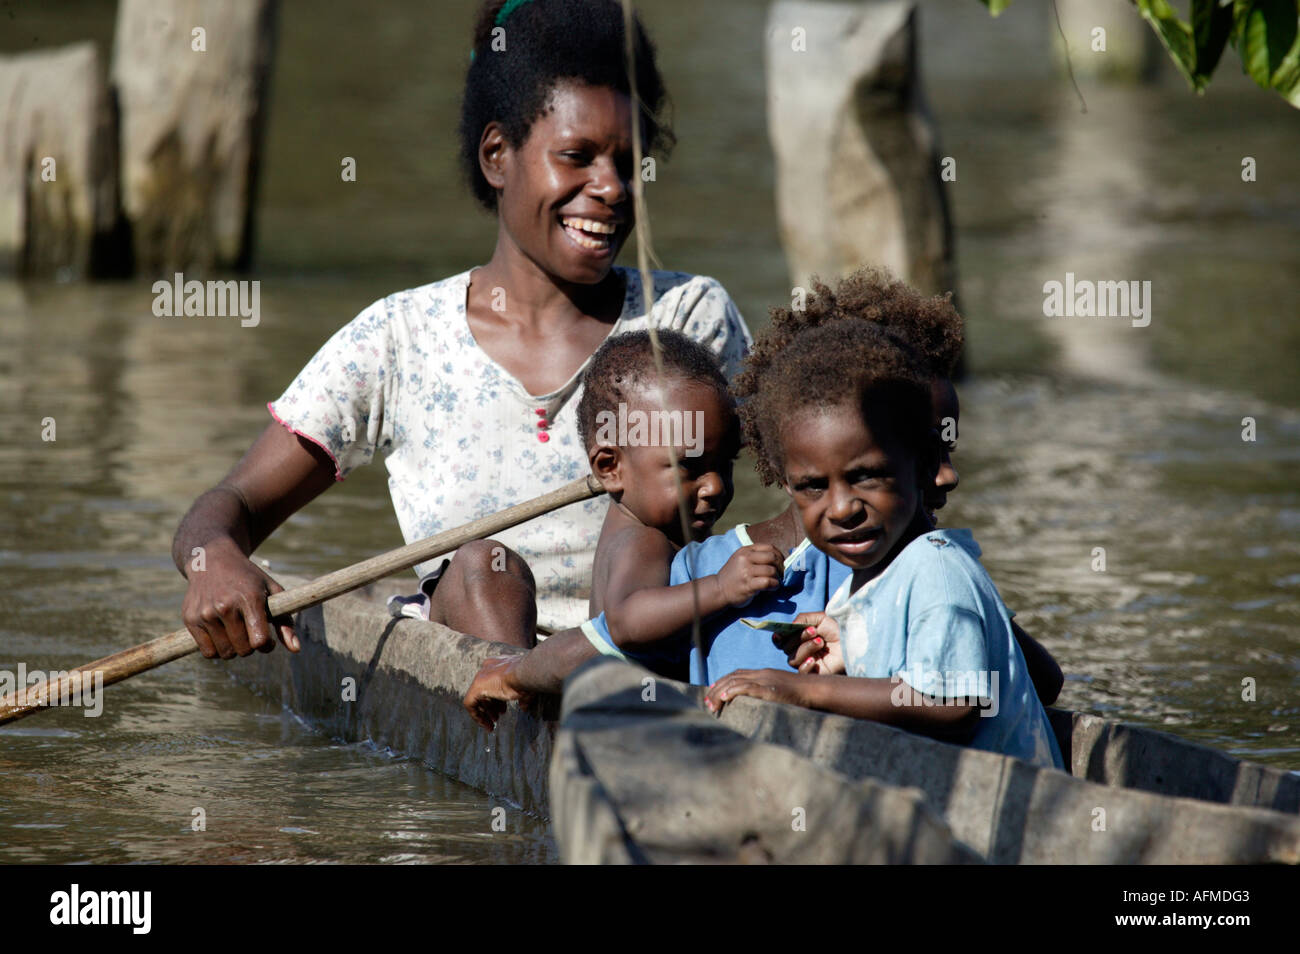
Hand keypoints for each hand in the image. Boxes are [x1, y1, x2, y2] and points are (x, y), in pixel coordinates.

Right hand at [181, 537, 297, 658]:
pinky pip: (207, 652)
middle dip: (251, 647)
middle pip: (243, 650)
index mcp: (249, 598)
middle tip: (250, 633)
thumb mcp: (272, 591)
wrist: (212, 560)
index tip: (267, 640)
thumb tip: (296, 649)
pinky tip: (222, 634)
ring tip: (236, 632)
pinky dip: (217, 649)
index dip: (267, 646)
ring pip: (225, 653)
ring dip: (234, 649)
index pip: (259, 641)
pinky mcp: (190, 619)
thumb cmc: (249, 579)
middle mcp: (225, 606)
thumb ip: (285, 621)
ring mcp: (205, 613)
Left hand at [463, 655, 534, 730]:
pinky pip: (470, 705)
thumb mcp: (525, 689)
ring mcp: (480, 677)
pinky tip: (485, 724)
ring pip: (476, 699)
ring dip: (484, 714)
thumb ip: (522, 698)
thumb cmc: (528, 678)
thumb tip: (524, 707)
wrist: (525, 673)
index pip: (493, 685)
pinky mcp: (476, 687)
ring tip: (491, 725)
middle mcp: (487, 669)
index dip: (497, 701)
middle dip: (490, 708)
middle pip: (485, 692)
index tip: (502, 711)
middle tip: (496, 718)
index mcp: (498, 665)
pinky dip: (477, 716)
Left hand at [704, 668, 810, 714]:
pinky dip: (734, 692)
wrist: (815, 690)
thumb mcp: (781, 692)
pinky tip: (725, 699)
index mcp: (763, 674)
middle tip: (708, 703)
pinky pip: (747, 688)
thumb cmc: (801, 695)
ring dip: (720, 694)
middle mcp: (761, 674)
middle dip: (717, 690)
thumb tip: (759, 705)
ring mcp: (765, 680)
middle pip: (732, 678)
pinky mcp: (769, 688)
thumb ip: (768, 694)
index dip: (722, 682)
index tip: (713, 692)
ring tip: (712, 705)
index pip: (737, 674)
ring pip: (735, 682)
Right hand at [714, 544, 783, 606]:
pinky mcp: (748, 585)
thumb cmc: (733, 575)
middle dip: (780, 567)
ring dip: (777, 578)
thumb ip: (755, 556)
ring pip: (771, 570)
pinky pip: (768, 582)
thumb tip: (778, 559)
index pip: (769, 547)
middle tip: (780, 574)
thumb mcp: (740, 559)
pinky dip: (774, 585)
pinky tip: (772, 588)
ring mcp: (746, 571)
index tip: (780, 564)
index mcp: (745, 550)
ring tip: (774, 582)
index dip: (779, 555)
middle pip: (772, 557)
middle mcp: (745, 558)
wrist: (718, 589)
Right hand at [778, 612, 843, 674]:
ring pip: (792, 659)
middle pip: (786, 648)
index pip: (781, 640)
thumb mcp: (819, 618)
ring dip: (805, 648)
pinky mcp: (815, 673)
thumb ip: (801, 619)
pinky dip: (805, 665)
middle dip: (798, 638)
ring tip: (820, 642)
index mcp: (800, 637)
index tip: (780, 635)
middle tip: (814, 631)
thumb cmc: (839, 628)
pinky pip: (801, 673)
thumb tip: (788, 627)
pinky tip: (815, 660)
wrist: (854, 640)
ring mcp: (807, 661)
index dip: (778, 637)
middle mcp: (802, 649)